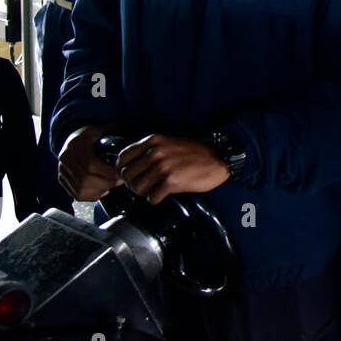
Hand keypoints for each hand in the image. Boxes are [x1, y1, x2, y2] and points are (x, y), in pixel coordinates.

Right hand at [58, 124, 119, 201]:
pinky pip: (75, 194)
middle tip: (118, 182)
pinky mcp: (62, 179)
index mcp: (76, 145)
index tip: (119, 175)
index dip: (107, 173)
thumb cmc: (89, 135)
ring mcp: (62, 170)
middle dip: (105, 184)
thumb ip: (112, 133)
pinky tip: (101, 192)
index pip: (90, 164)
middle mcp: (66, 158)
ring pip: (80, 189)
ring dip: (98, 192)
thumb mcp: (99, 129)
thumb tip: (129, 138)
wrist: (70, 139)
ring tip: (110, 187)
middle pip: (85, 180)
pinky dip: (90, 196)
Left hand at [115, 134, 229, 204]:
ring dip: (143, 192)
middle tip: (141, 186)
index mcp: (153, 141)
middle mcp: (155, 152)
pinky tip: (162, 195)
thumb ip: (151, 151)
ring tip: (152, 191)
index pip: (123, 157)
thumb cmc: (195, 152)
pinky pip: (152, 197)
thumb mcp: (169, 143)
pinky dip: (155, 199)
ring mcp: (163, 167)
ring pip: (137, 187)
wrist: (219, 158)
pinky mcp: (171, 182)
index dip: (122, 169)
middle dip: (132, 183)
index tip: (127, 175)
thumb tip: (133, 166)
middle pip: (127, 174)